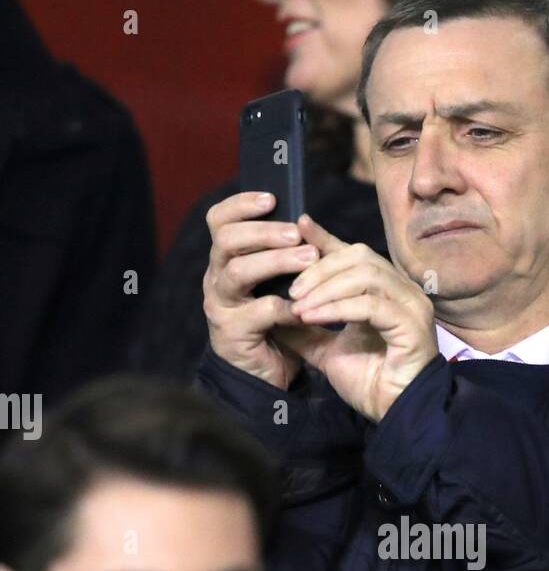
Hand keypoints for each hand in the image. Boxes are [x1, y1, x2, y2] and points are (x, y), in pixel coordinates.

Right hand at [203, 192, 322, 388]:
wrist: (269, 372)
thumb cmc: (277, 322)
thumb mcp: (281, 283)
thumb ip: (287, 255)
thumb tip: (307, 221)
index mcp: (226, 260)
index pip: (218, 220)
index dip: (241, 204)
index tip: (272, 198)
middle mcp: (216, 278)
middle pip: (226, 240)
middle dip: (264, 232)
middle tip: (296, 233)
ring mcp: (220, 306)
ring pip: (238, 272)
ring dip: (276, 262)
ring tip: (310, 259)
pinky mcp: (232, 333)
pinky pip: (258, 312)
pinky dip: (284, 307)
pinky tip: (304, 307)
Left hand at [286, 215, 439, 421]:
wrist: (396, 415)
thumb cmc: (370, 383)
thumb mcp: (328, 349)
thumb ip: (306, 328)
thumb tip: (273, 310)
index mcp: (386, 292)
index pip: (353, 254)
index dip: (324, 240)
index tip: (297, 230)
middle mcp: (403, 292)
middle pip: (359, 256)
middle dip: (319, 269)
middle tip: (292, 291)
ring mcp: (411, 305)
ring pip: (365, 275)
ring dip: (325, 288)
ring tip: (298, 306)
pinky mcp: (411, 324)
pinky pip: (370, 304)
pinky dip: (337, 307)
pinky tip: (313, 317)